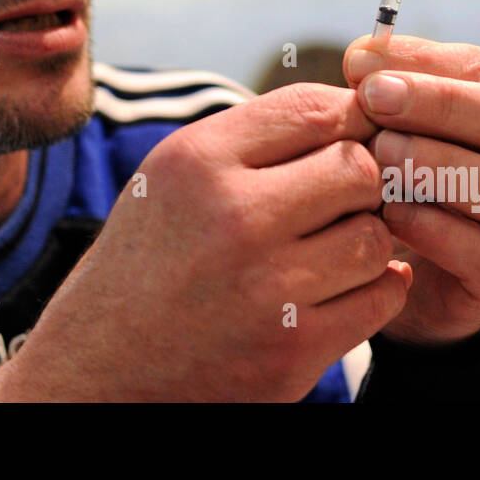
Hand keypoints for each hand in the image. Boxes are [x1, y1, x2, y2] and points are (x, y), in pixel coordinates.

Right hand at [0, 84, 410, 401]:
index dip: (348, 121)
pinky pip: (380, 298)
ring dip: (366, 240)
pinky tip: (336, 288)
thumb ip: (252, 138)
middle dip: (360, 182)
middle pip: (358, 168)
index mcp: (197, 162)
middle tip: (340, 202)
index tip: (346, 141)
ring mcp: (267, 289)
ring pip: (376, 237)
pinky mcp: (292, 352)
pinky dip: (372, 290)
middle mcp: (233, 217)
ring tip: (328, 249)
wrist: (99, 370)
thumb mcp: (171, 176)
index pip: (315, 109)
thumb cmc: (147, 261)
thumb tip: (357, 110)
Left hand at [342, 34, 479, 346]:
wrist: (410, 270)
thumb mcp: (397, 127)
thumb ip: (387, 89)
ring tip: (381, 155)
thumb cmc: (406, 179)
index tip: (361, 66)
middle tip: (373, 101)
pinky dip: (436, 229)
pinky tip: (391, 214)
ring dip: (442, 166)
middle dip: (442, 105)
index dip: (426, 64)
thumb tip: (361, 57)